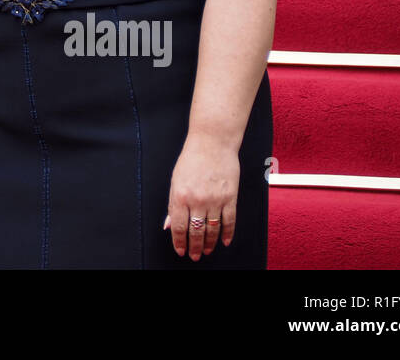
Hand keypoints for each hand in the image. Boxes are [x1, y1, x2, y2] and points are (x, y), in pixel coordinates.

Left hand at [162, 132, 239, 258]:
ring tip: (207, 251)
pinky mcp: (230, 197)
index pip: (179, 227)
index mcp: (180, 196)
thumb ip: (173, 204)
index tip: (180, 251)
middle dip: (194, 247)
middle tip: (194, 256)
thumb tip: (169, 225)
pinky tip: (225, 242)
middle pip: (196, 231)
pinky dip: (227, 234)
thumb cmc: (191, 159)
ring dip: (210, 243)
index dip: (179, 242)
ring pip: (213, 230)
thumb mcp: (175, 180)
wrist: (212, 143)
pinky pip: (229, 221)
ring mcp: (215, 200)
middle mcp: (198, 200)